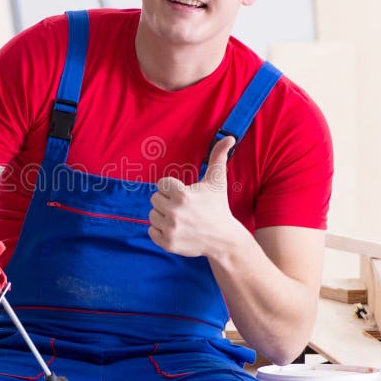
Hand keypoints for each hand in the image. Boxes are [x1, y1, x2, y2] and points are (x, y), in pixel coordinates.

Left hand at [148, 136, 236, 257]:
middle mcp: (174, 212)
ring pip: (152, 215)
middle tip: (184, 209)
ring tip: (181, 219)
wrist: (223, 239)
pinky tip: (176, 230)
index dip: (172, 189)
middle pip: (155, 200)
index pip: (161, 185)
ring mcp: (170, 229)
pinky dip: (161, 231)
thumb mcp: (217, 181)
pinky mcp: (167, 243)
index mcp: (182, 194)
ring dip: (163, 216)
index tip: (185, 196)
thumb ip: (218, 156)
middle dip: (167, 202)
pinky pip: (151, 231)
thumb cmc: (218, 206)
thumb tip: (229, 136)